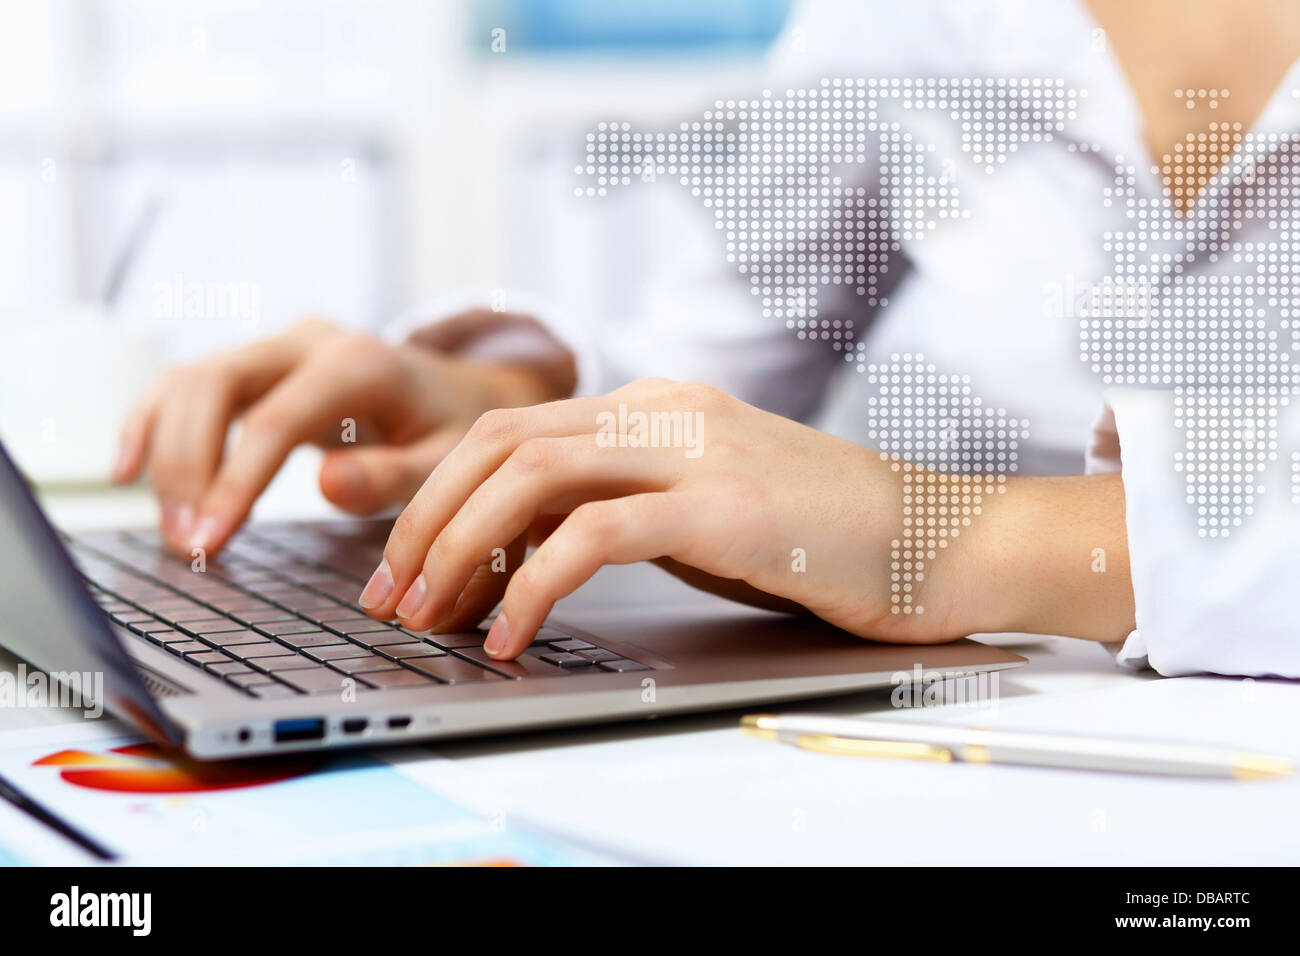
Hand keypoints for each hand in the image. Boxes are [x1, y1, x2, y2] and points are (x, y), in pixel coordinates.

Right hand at [114, 317, 561, 556]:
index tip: (209, 543)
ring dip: (167, 455)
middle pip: (215, 385)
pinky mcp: (255, 365)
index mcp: (359, 363)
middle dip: (189, 468)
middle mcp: (309, 342)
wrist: (452, 393)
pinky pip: (186, 385)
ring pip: (191, 381)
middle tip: (187, 545)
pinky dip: (152, 423)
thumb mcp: (445, 460)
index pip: (275, 420)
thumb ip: (392, 475)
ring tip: (174, 532)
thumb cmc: (449, 431)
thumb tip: (329, 486)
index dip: (234, 482)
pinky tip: (128, 470)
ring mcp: (276, 348)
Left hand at [356, 378, 1001, 657]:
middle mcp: (662, 412)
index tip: (405, 565)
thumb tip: (524, 549)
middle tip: (391, 594)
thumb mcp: (699, 505)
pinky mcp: (722, 505)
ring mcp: (694, 450)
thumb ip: (620, 505)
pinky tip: (512, 633)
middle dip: (425, 520)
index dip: (439, 496)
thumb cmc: (818, 534)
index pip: (511, 431)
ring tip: (429, 615)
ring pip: (532, 476)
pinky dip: (533, 584)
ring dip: (460, 549)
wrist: (933, 538)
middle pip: (501, 443)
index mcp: (651, 406)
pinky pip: (594, 534)